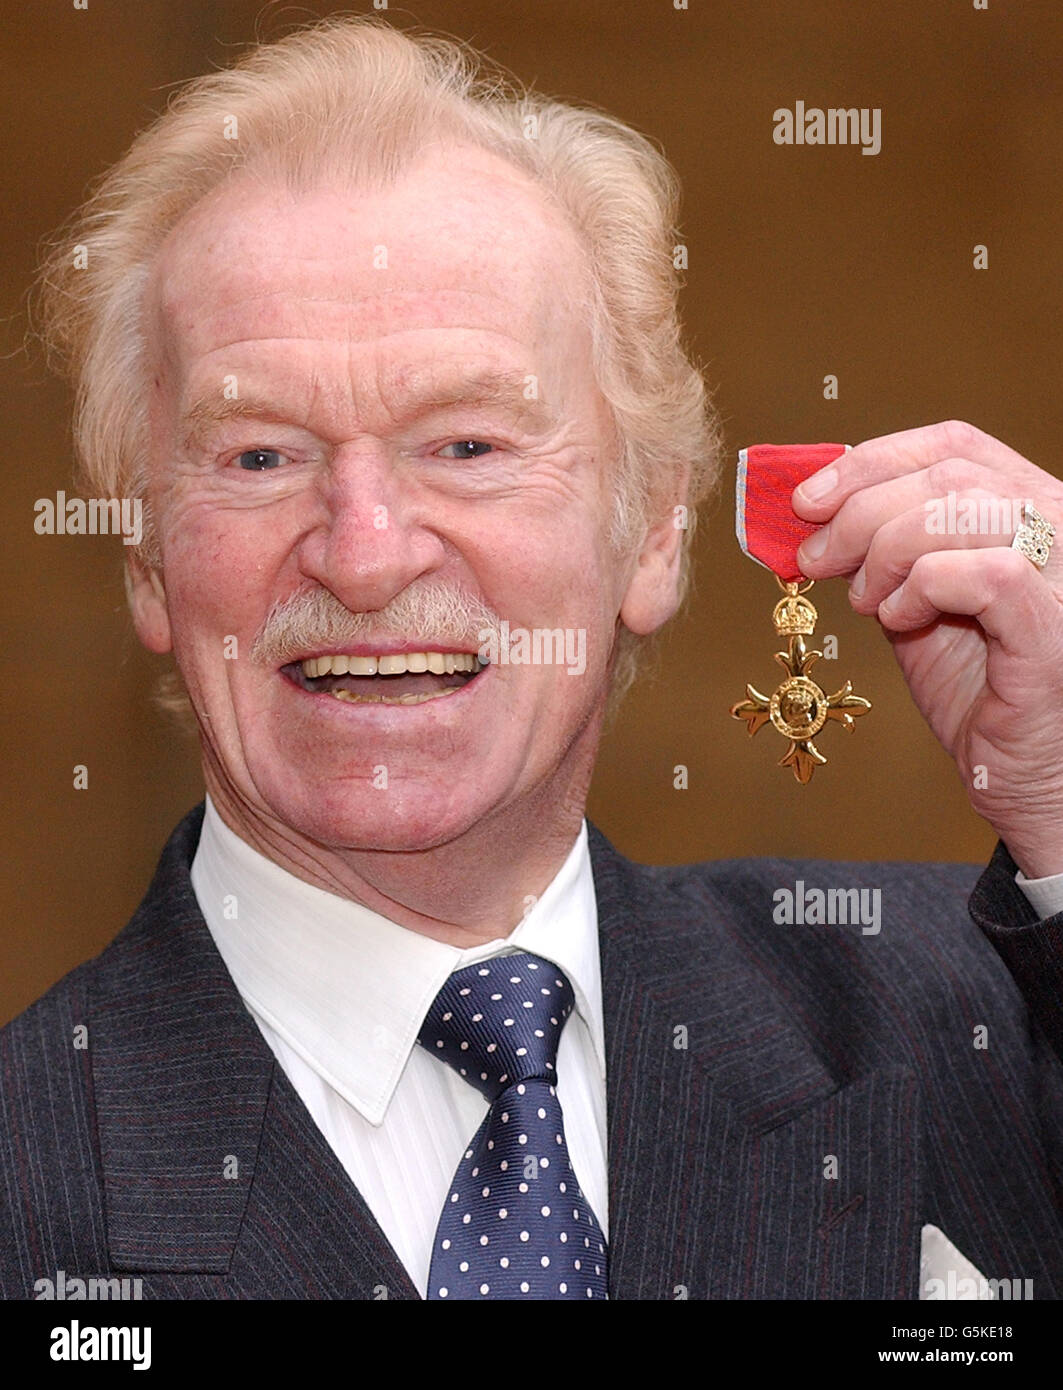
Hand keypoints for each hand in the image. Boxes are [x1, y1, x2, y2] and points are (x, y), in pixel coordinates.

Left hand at [792, 420, 1062, 878]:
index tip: (806, 500)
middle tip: (814, 559)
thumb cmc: (979, 693)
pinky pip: (986, 573)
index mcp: (1030, 508)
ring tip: (865, 602)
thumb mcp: (914, 604)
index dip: (870, 461)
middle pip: (949, 473)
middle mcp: (1061, 527)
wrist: (1026, 777)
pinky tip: (900, 619)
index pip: (954, 444)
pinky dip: (922, 587)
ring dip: (885, 550)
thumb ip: (880, 553)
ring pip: (963, 509)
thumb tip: (812, 514)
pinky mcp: (1055, 627)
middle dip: (858, 510)